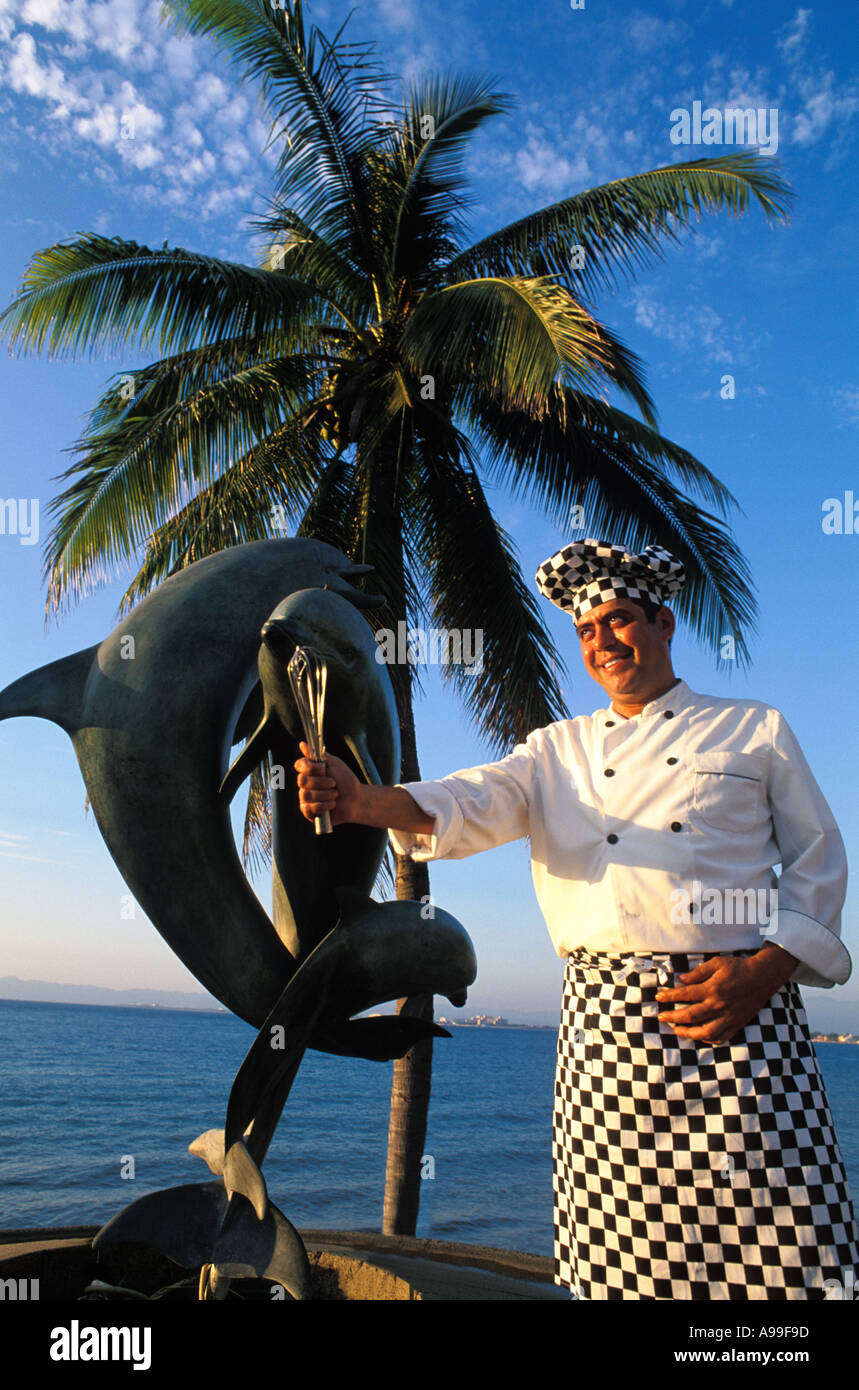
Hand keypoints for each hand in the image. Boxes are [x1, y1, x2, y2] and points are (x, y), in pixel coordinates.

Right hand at [293, 741, 361, 825]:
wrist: (356, 800)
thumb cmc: (346, 781)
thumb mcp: (335, 764)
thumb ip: (318, 755)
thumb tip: (302, 744)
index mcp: (310, 771)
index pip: (299, 765)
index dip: (310, 768)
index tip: (323, 770)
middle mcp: (305, 784)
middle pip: (302, 781)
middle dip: (321, 783)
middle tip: (334, 783)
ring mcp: (305, 798)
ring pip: (306, 795)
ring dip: (325, 794)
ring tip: (336, 795)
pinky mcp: (308, 811)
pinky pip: (309, 808)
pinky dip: (324, 805)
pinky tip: (332, 804)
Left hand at [655, 946, 798, 1045]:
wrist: (763, 976)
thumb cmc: (739, 967)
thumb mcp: (717, 963)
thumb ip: (698, 972)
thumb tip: (681, 979)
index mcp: (713, 989)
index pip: (685, 995)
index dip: (669, 996)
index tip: (658, 996)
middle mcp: (719, 1005)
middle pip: (690, 1015)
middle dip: (672, 1017)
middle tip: (661, 1016)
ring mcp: (728, 1017)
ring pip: (704, 1032)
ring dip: (687, 1033)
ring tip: (676, 1030)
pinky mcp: (737, 1023)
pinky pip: (721, 1037)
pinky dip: (708, 1039)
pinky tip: (699, 1036)